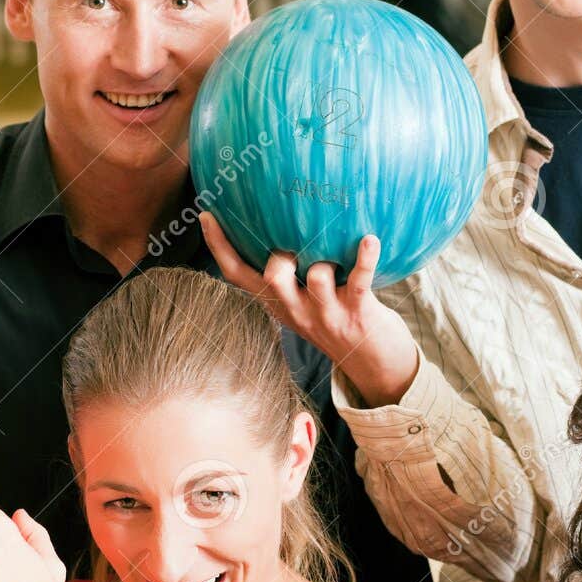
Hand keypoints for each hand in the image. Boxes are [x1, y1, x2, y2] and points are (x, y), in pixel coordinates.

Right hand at [199, 213, 419, 407]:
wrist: (375, 365)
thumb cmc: (339, 322)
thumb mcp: (304, 305)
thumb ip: (290, 277)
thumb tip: (284, 226)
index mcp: (279, 305)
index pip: (239, 277)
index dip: (219, 247)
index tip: (207, 216)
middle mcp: (298, 310)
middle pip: (272, 280)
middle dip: (277, 258)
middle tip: (291, 245)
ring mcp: (327, 313)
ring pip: (316, 278)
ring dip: (325, 260)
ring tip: (337, 244)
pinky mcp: (358, 312)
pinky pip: (359, 280)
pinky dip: (365, 258)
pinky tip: (370, 240)